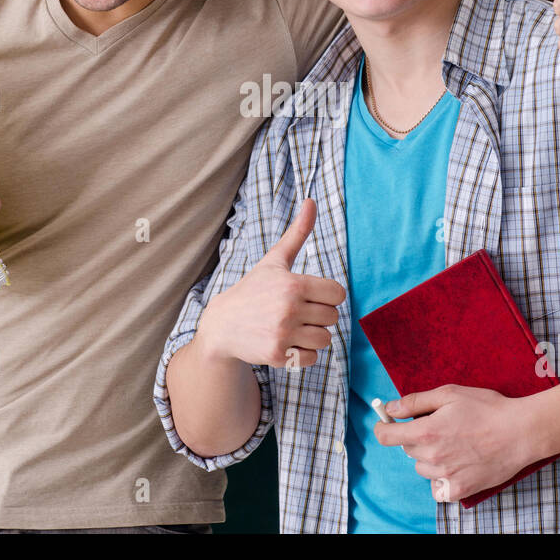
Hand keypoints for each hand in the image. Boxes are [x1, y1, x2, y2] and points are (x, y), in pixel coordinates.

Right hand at [196, 198, 344, 368]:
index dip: (326, 295)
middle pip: (332, 317)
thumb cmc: (252, 290)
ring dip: (312, 336)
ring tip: (292, 328)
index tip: (308, 296)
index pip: (338, 294)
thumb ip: (297, 233)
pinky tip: (285, 343)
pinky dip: (303, 354)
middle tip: (295, 313)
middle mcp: (289, 309)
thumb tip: (312, 201)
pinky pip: (312, 358)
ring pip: (325, 339)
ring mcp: (282, 333)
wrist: (221, 325)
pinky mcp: (277, 355)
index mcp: (293, 284)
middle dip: (318, 316)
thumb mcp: (274, 260)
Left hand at [373, 384, 542, 502]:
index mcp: (426, 432)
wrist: (521, 432)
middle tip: (439, 427)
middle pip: (407, 450)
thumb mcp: (449, 394)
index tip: (386, 424)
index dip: (383, 427)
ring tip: (453, 445)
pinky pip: (437, 488)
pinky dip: (441, 479)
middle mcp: (432, 457)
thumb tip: (390, 408)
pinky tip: (456, 465)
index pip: (386, 436)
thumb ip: (416, 401)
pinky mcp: (459, 489)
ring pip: (422, 468)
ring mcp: (445, 476)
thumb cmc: (487, 409)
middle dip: (416, 438)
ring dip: (429, 458)